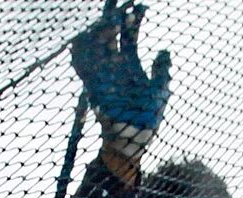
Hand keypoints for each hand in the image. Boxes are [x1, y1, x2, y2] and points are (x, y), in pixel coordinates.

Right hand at [71, 5, 170, 155]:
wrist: (134, 140)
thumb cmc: (148, 117)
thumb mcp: (160, 90)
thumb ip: (161, 70)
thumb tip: (164, 51)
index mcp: (130, 63)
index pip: (129, 35)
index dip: (134, 20)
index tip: (140, 6)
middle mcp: (114, 66)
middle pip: (110, 36)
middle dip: (112, 20)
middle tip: (117, 8)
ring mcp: (102, 75)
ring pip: (95, 47)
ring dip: (98, 34)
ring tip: (107, 22)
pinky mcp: (92, 88)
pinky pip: (81, 69)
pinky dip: (78, 55)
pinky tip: (78, 41)